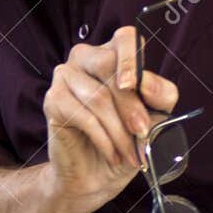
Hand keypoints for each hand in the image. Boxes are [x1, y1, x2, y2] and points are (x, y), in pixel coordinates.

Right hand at [42, 25, 179, 212]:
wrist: (97, 175)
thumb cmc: (128, 140)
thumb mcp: (156, 117)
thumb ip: (160, 96)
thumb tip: (146, 84)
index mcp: (113, 55)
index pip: (125, 38)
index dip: (131, 59)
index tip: (136, 87)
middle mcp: (85, 58)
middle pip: (108, 65)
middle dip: (131, 106)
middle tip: (142, 134)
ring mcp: (65, 76)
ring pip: (98, 96)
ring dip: (120, 132)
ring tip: (130, 154)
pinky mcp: (52, 100)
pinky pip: (83, 116)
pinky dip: (104, 139)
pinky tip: (112, 153)